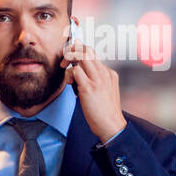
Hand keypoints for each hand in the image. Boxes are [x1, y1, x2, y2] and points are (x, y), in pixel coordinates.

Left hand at [63, 19, 126, 142]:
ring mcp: (98, 79)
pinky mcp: (89, 88)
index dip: (79, 50)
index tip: (70, 53)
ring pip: (81, 56)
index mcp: (109, 73)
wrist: (112, 126)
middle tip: (64, 57)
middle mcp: (105, 73)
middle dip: (72, 49)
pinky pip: (75, 71)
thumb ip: (96, 80)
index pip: (93, 53)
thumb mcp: (105, 92)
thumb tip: (79, 72)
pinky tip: (70, 84)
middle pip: (87, 50)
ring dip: (69, 60)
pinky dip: (69, 74)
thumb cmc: (106, 112)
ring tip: (65, 70)